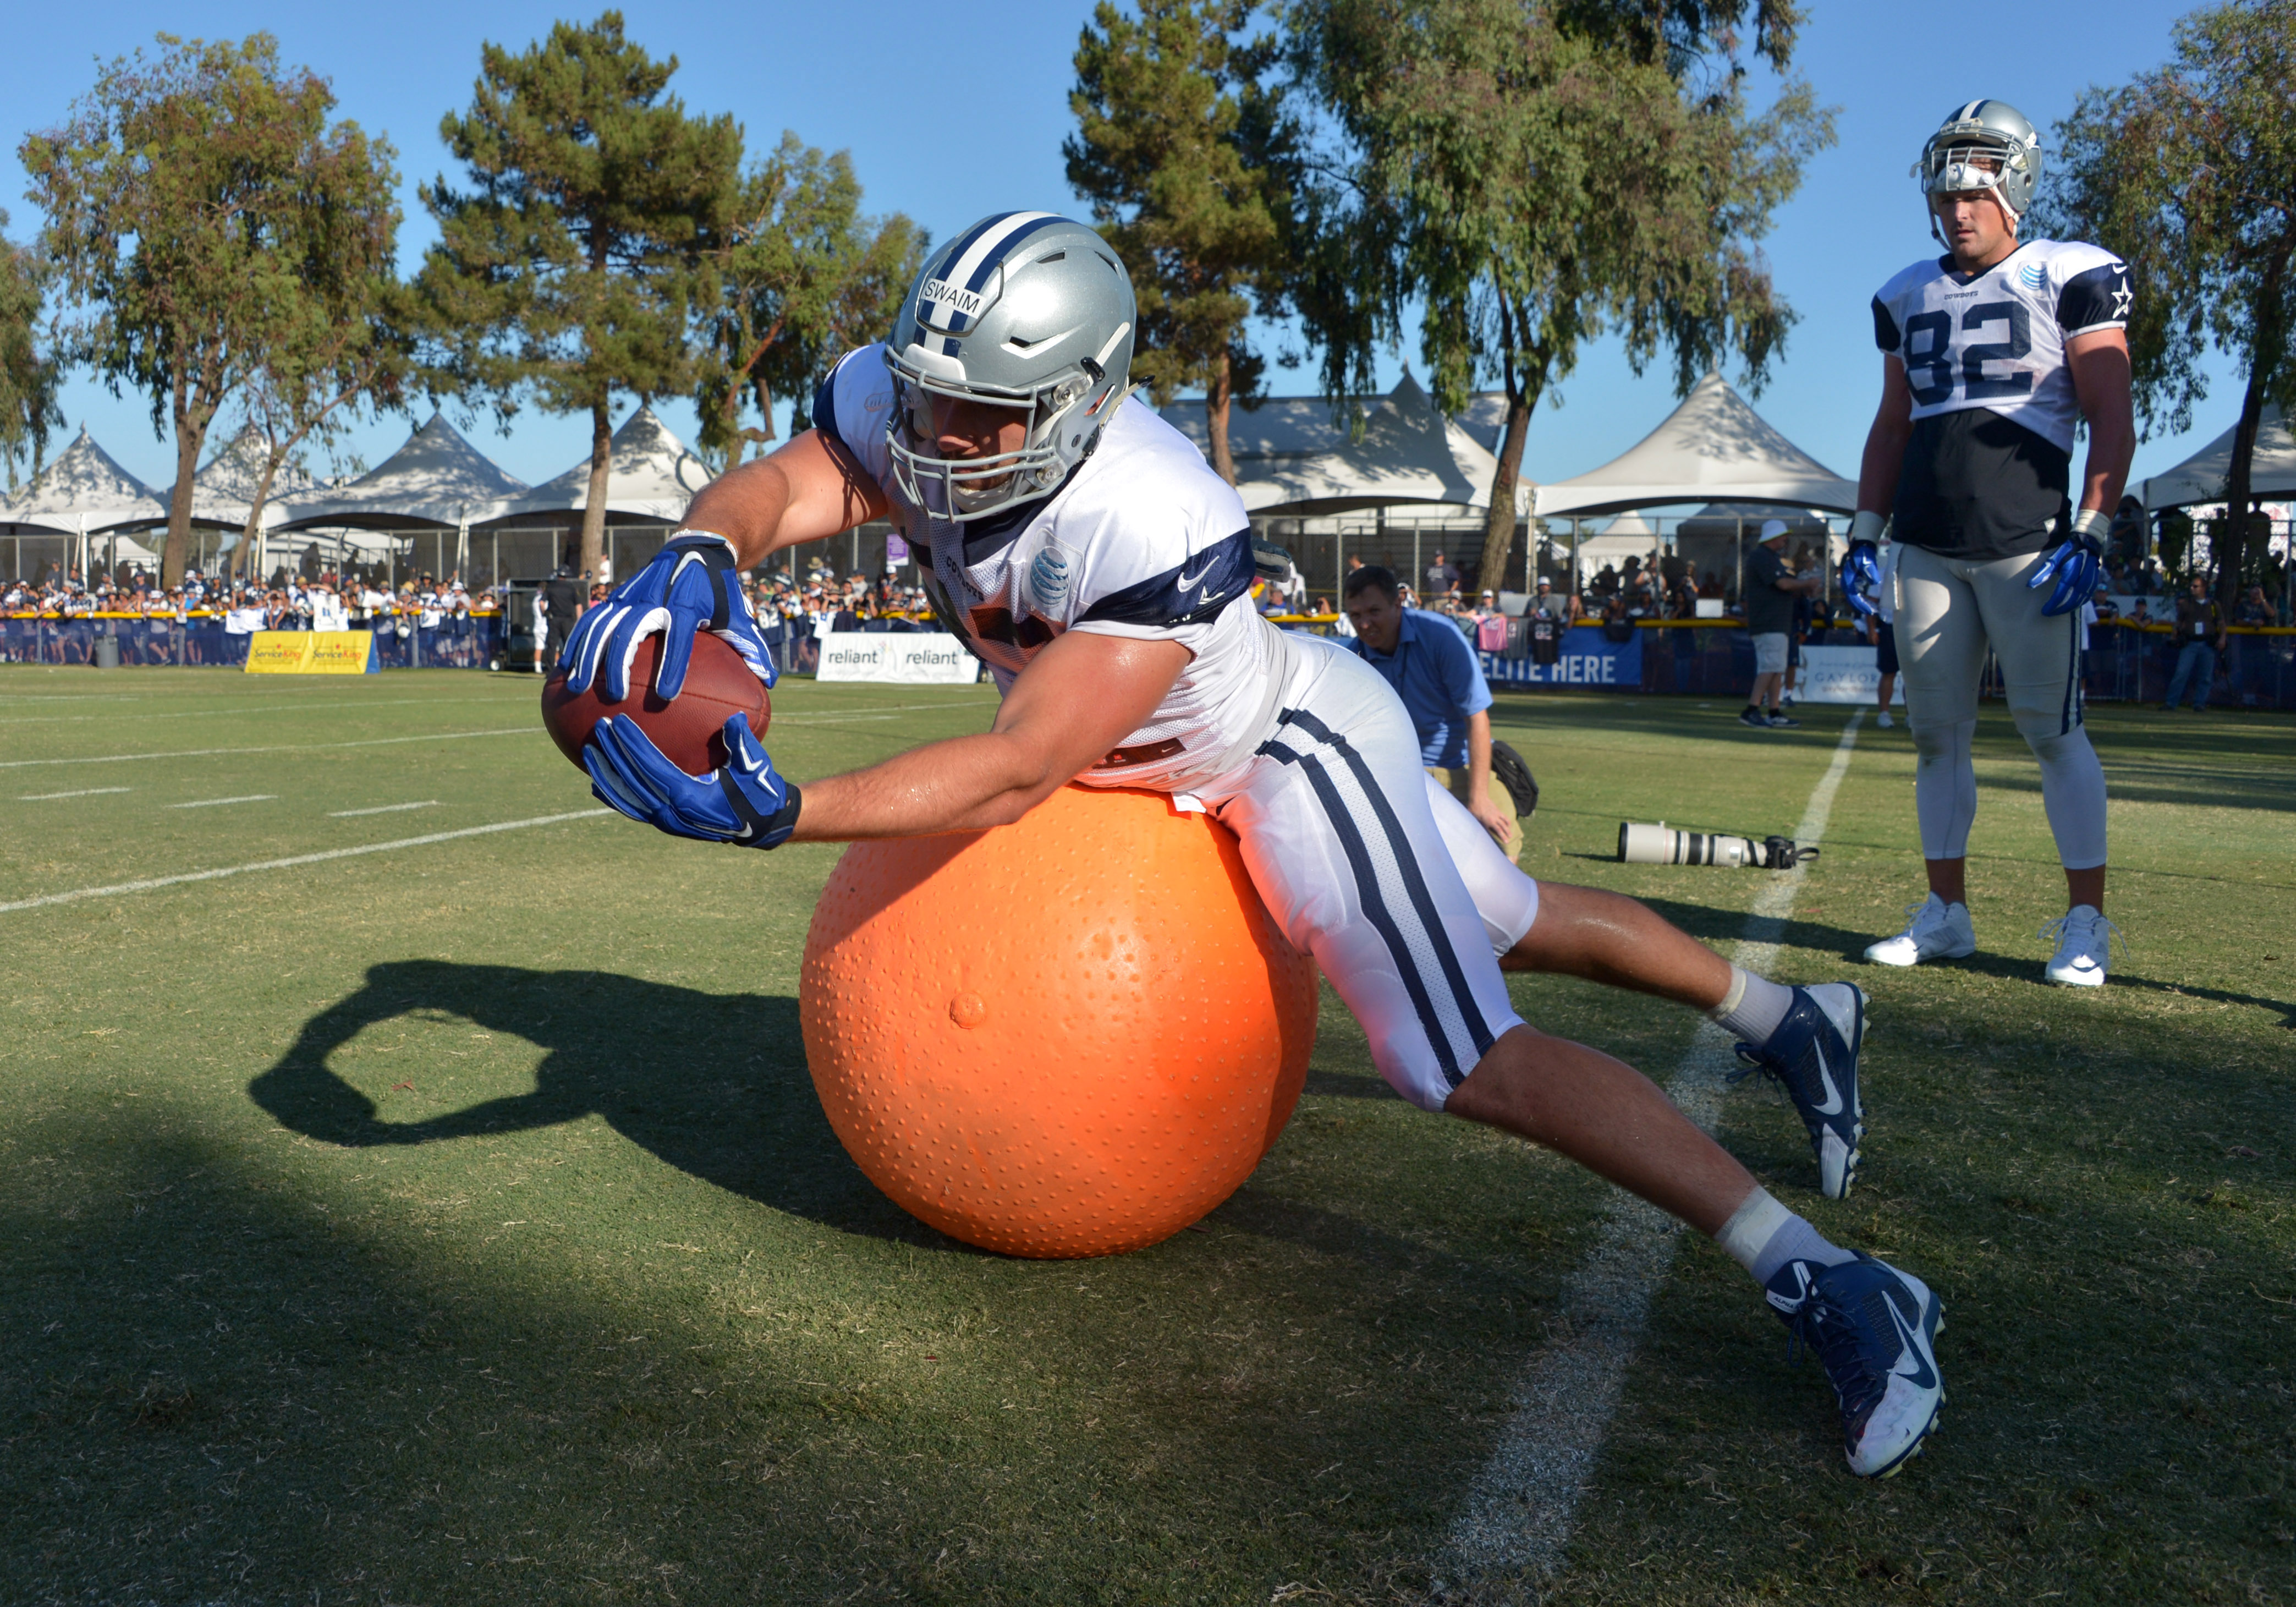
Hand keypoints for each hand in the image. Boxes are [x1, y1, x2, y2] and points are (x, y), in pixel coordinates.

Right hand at [559, 532, 776, 700]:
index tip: (667, 696)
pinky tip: (565, 668)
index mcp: (686, 604)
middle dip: (619, 664)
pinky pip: (591, 619)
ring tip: (576, 686)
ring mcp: (631, 595)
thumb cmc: (720, 592)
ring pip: (602, 625)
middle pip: (629, 631)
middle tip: (615, 696)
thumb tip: (768, 682)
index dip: (673, 666)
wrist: (697, 548)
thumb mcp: (738, 615)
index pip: (679, 639)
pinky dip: (577, 641)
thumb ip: (751, 647)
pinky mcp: (617, 595)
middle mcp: (654, 597)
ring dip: (587, 655)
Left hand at [582, 712, 801, 848]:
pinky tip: (597, 783)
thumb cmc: (759, 791)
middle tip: (600, 726)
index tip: (617, 722)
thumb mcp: (755, 765)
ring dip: (605, 774)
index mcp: (691, 799)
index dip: (632, 745)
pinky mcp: (665, 823)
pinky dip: (614, 795)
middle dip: (613, 753)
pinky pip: (633, 809)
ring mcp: (667, 821)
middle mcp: (673, 814)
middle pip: (633, 781)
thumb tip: (734, 718)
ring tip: (589, 751)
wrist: (761, 824)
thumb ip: (742, 742)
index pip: (652, 768)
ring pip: (626, 799)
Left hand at [1468, 790, 1514, 847]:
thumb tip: (1471, 828)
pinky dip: (1507, 821)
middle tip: (1507, 841)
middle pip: (1500, 829)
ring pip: (1504, 824)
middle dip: (1504, 836)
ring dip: (1508, 830)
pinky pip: (1504, 817)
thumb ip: (1474, 823)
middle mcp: (1492, 820)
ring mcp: (1496, 815)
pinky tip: (1509, 824)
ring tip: (1511, 835)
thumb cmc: (1473, 807)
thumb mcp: (1472, 817)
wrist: (1479, 797)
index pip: (1491, 832)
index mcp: (1486, 822)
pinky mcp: (1498, 811)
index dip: (1493, 837)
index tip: (1495, 841)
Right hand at [1839, 539, 1881, 616]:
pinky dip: (1863, 597)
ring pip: (1854, 597)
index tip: (1872, 610)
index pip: (1854, 597)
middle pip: (1852, 599)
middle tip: (1874, 612)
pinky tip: (1870, 600)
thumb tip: (1875, 583)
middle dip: (1862, 606)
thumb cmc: (1863, 554)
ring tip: (1873, 608)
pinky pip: (1856, 592)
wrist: (1861, 545)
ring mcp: (1849, 581)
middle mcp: (1846, 583)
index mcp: (1848, 580)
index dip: (1862, 605)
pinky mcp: (1853, 580)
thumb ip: (1871, 572)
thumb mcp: (1868, 562)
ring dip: (1862, 603)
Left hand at [2027, 510, 2109, 616]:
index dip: (2053, 604)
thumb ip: (2042, 572)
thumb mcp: (2053, 558)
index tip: (2044, 611)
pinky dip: (2079, 603)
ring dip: (2069, 608)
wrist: (2088, 542)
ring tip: (2058, 611)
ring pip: (2081, 599)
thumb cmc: (2068, 550)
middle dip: (2060, 608)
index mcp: (2071, 571)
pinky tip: (2071, 606)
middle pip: (2072, 599)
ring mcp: (2091, 580)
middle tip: (2050, 613)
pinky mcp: (2095, 581)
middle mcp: (2083, 577)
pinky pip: (2088, 596)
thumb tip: (2030, 586)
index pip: (2061, 592)